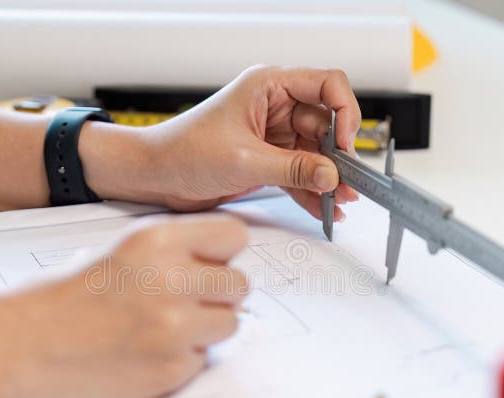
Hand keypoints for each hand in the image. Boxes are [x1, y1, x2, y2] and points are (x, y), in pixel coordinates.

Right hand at [0, 215, 247, 397]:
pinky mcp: (170, 370)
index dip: (222, 252)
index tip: (210, 263)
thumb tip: (217, 261)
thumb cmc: (55, 298)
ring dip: (205, 328)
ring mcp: (174, 329)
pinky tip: (144, 352)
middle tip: (184, 301)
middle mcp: (172, 280)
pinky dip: (182, 358)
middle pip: (240, 284)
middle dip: (217, 294)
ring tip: (162, 328)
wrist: (15, 347)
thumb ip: (170, 251)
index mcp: (157, 240)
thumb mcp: (116, 251)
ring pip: (230, 324)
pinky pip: (203, 359)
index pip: (234, 236)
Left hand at [144, 65, 361, 220]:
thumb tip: (330, 176)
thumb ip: (291, 169)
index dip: (344, 111)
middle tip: (348, 183)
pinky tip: (323, 206)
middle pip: (325, 124)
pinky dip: (311, 189)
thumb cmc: (184, 151)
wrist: (156, 175)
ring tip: (340, 201)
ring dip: (327, 177)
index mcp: (268, 86)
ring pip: (314, 153)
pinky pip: (299, 172)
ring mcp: (273, 134)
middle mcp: (275, 106)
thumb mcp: (244, 161)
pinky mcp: (268, 159)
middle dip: (338, 155)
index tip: (345, 143)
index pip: (326, 85)